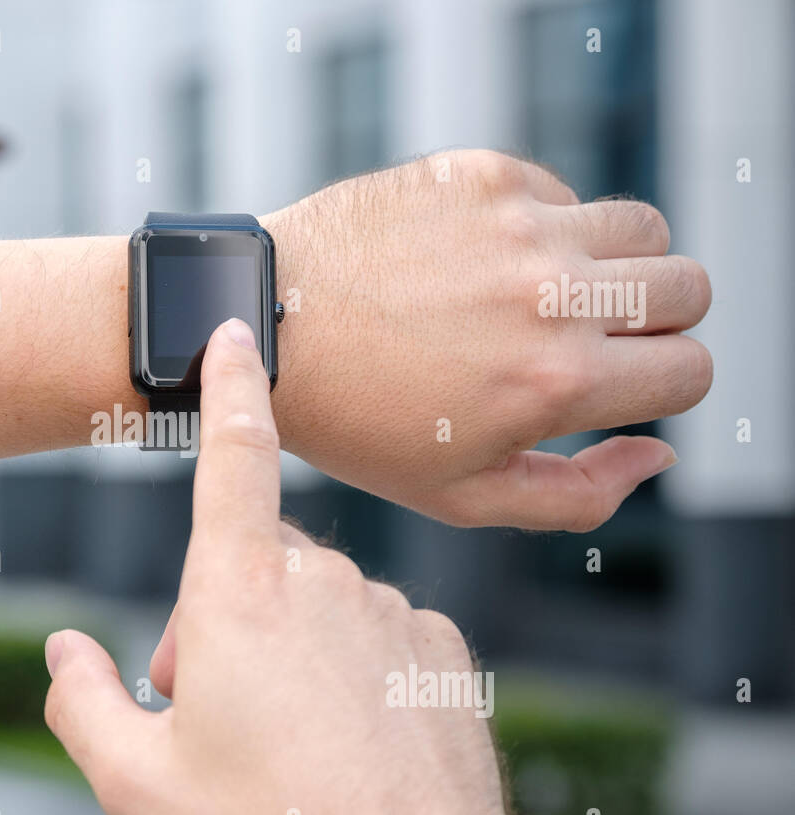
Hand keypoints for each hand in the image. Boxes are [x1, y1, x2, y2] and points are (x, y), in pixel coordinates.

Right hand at [43, 319, 533, 814]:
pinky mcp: (438, 645)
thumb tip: (65, 651)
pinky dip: (351, 665)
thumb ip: (80, 704)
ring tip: (287, 738)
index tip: (231, 331)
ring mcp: (389, 610)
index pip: (230, 454)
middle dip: (219, 617)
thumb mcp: (138, 784)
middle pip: (250, 561)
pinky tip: (347, 735)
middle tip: (212, 710)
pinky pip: (376, 629)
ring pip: (315, 600)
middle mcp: (323, 582)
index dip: (226, 385)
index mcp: (240, 595)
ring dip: (287, 645)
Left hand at [266, 149, 712, 531]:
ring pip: (643, 229)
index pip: (692, 371)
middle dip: (657, 321)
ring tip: (549, 295)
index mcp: (555, 383)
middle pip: (690, 288)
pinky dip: (544, 226)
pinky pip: (563, 191)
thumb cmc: (358, 422)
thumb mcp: (461, 496)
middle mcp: (551, 296)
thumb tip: (659, 455)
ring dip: (616, 265)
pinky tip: (483, 260)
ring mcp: (519, 225)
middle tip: (594, 339)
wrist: (267, 327)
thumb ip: (579, 494)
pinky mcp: (481, 175)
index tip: (619, 384)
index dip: (663, 386)